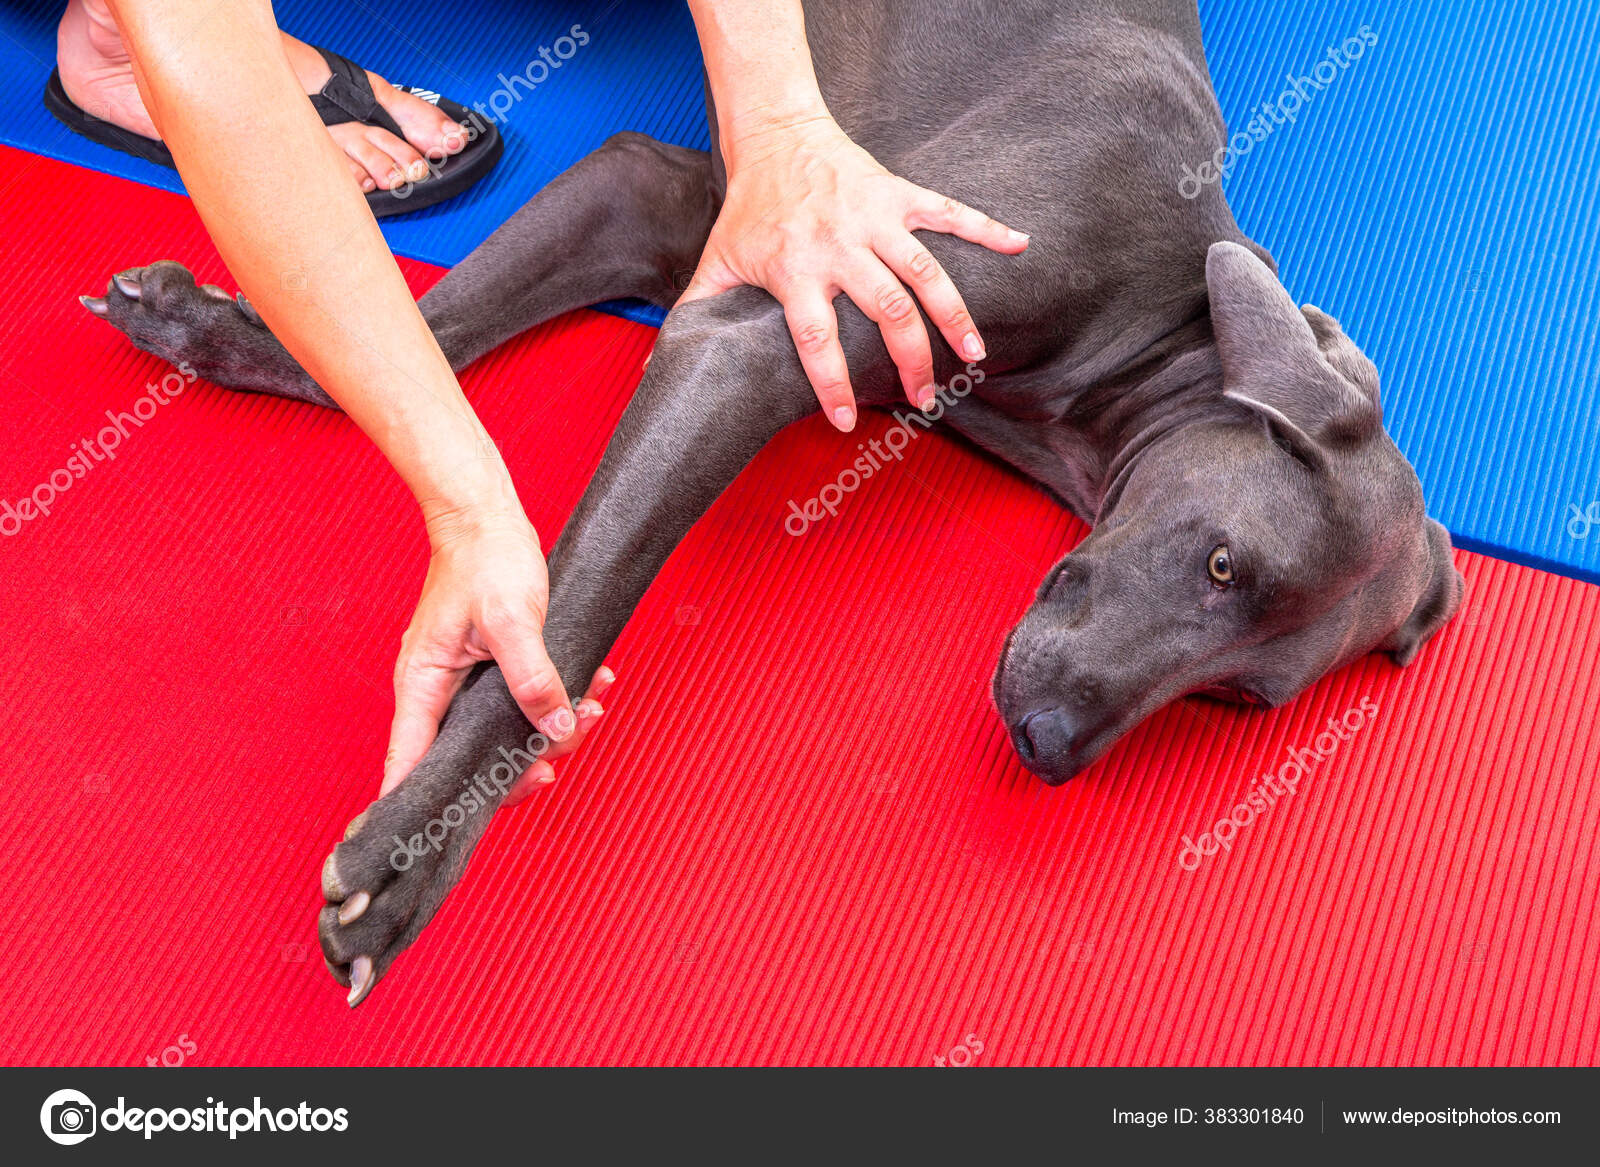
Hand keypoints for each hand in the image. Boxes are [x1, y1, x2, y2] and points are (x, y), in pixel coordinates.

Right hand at [382, 507, 611, 805]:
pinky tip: (590, 686)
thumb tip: (555, 726)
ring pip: (504, 735)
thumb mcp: (512, 618)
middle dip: (518, 769)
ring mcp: (465, 686)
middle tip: (556, 760)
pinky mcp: (492, 673)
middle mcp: (440, 695)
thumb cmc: (485, 560)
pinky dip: (557, 702)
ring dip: (551, 730)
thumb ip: (531, 675)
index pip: (411, 765)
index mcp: (423, 687)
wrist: (487, 519)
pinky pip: (524, 704)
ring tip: (591, 708)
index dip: (428, 805)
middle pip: (469, 762)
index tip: (455, 827)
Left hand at [679, 114, 1027, 428]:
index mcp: (795, 267)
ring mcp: (875, 218)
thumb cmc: (748, 207)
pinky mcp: (899, 194)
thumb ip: (697, 314)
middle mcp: (839, 245)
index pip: (816, 337)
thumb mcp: (716, 260)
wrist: (776, 133)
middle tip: (926, 399)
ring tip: (975, 355)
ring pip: (926, 272)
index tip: (849, 421)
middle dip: (911, 361)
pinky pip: (950, 212)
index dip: (832, 383)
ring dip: (955, 315)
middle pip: (886, 312)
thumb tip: (658, 369)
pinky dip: (987, 228)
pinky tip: (1021, 246)